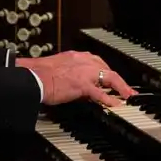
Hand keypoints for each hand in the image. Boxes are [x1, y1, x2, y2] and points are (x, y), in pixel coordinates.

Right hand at [17, 51, 136, 106]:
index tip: (109, 76)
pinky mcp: (82, 84)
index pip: (95, 60)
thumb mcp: (55, 67)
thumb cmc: (38, 74)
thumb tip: (71, 81)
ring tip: (127, 94)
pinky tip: (116, 103)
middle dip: (115, 77)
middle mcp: (81, 60)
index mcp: (74, 56)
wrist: (32, 77)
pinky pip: (100, 93)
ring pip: (108, 76)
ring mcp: (83, 72)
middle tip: (124, 87)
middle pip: (105, 67)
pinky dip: (110, 98)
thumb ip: (66, 71)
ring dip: (120, 86)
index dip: (104, 70)